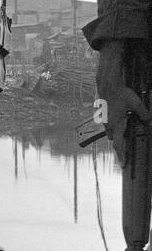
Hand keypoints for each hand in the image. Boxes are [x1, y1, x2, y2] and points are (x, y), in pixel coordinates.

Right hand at [96, 41, 149, 165]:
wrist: (108, 85)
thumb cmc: (121, 94)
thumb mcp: (137, 104)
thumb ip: (144, 115)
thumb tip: (150, 123)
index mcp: (118, 125)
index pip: (119, 145)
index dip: (122, 156)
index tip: (123, 165)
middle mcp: (109, 125)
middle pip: (115, 140)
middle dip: (120, 144)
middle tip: (126, 149)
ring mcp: (105, 120)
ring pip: (111, 133)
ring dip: (117, 134)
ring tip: (123, 130)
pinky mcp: (103, 115)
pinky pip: (108, 125)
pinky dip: (114, 126)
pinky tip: (118, 118)